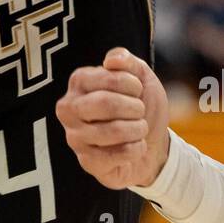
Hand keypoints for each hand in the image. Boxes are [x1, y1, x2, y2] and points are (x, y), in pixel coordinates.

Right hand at [56, 47, 169, 189]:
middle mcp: (69, 108)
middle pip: (105, 104)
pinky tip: (135, 146)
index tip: (137, 90)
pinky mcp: (87, 162)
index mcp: (79, 82)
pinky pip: (117, 155)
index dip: (132, 84)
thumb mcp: (141, 76)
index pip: (109, 78)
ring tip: (139, 129)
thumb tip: (111, 60)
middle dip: (134, 108)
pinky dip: (136, 149)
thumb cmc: (141, 106)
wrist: (153, 143)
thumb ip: (126, 60)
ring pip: (112, 131)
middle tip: (140, 111)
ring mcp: (75, 137)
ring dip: (137, 129)